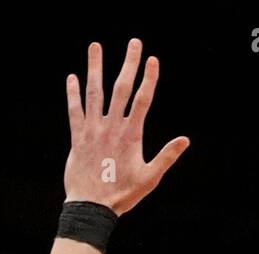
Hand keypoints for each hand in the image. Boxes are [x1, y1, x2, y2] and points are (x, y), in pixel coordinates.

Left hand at [64, 39, 189, 214]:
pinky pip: (75, 111)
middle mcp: (111, 127)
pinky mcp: (78, 138)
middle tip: (134, 43)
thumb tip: (185, 140)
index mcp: (131, 135)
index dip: (149, 78)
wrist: (92, 206)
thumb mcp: (150, 177)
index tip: (153, 60)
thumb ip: (167, 156)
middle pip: (121, 89)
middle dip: (128, 64)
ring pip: (94, 93)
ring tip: (96, 46)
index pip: (142, 100)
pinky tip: (72, 77)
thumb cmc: (123, 194)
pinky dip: (73, 94)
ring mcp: (93, 130)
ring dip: (95, 68)